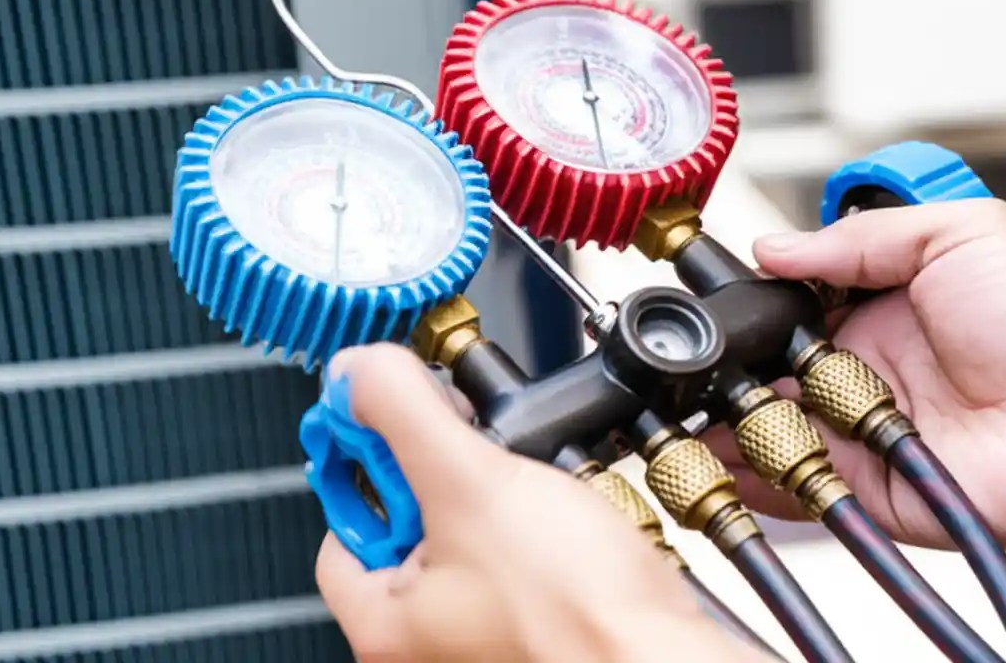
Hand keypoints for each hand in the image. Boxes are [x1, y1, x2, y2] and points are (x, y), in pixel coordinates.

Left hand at [317, 344, 758, 661]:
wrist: (665, 656)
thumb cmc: (575, 607)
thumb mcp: (469, 482)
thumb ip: (402, 414)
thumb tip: (354, 371)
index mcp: (386, 624)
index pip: (341, 530)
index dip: (367, 468)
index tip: (395, 426)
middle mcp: (429, 641)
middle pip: (411, 525)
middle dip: (447, 475)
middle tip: (480, 457)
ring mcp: (486, 635)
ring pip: (472, 535)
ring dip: (497, 494)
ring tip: (529, 487)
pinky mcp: (540, 624)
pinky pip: (520, 556)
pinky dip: (536, 524)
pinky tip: (562, 514)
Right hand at [706, 199, 1005, 593]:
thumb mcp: (964, 233)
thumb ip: (862, 237)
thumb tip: (773, 245)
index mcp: (880, 303)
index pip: (791, 297)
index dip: (756, 297)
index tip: (723, 296)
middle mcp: (860, 362)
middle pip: (766, 361)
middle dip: (731, 359)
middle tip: (702, 355)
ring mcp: (854, 423)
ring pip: (766, 420)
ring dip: (728, 414)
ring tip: (694, 404)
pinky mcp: (858, 481)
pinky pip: (787, 479)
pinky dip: (746, 474)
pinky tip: (712, 457)